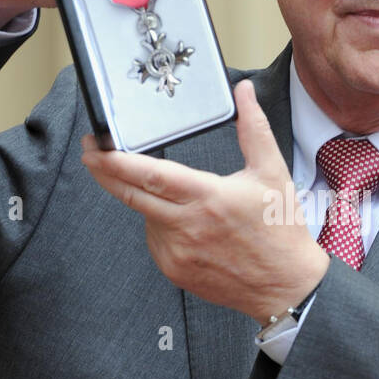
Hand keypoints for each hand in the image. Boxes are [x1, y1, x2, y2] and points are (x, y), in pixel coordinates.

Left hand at [79, 78, 330, 323]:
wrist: (287, 286)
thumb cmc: (281, 230)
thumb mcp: (272, 172)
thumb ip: (254, 128)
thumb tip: (245, 92)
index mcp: (209, 197)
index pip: (151, 175)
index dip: (117, 161)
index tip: (96, 147)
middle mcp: (188, 226)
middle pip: (132, 195)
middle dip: (105, 173)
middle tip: (91, 154)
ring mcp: (178, 252)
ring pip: (146, 216)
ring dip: (150, 202)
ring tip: (187, 202)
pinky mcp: (175, 270)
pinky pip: (156, 240)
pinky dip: (163, 227)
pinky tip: (190, 227)